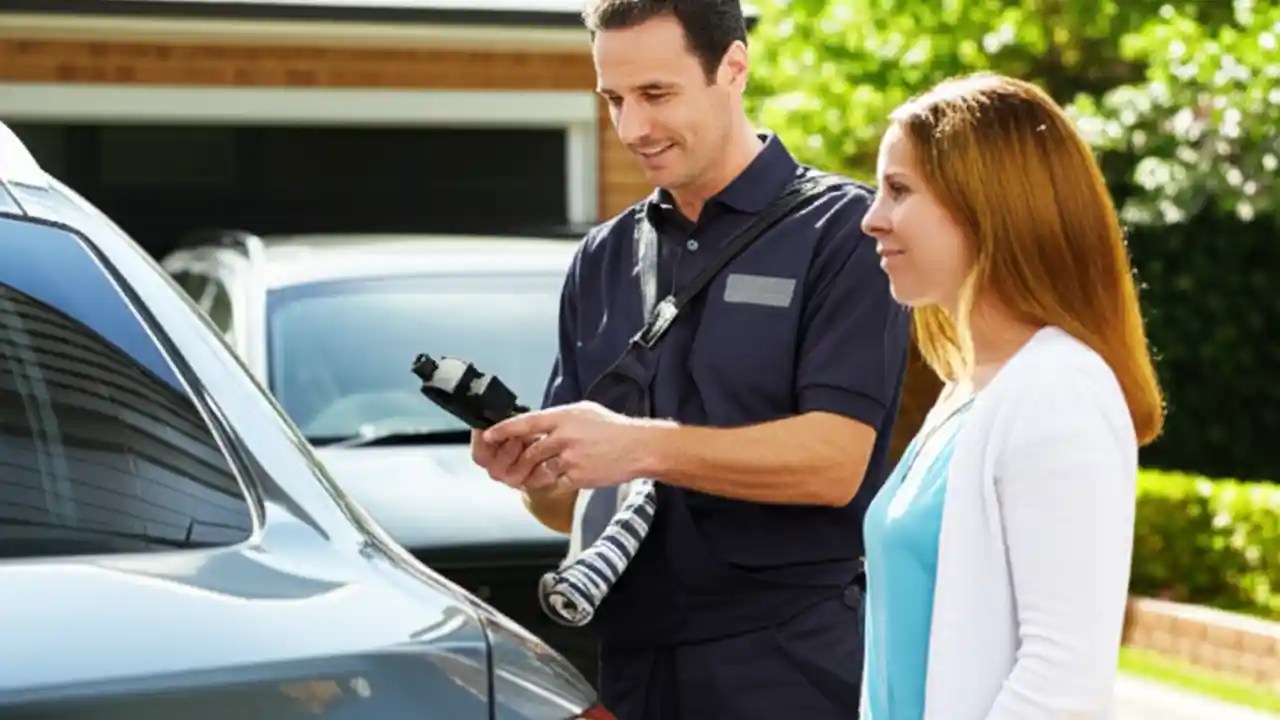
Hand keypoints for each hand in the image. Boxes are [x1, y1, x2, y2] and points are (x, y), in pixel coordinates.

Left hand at [483, 402, 660, 488]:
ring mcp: (570, 458)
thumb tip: (540, 424)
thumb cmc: (614, 429)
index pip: (525, 423)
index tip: (488, 435)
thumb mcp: (584, 412)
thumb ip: (560, 418)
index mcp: (564, 417)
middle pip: (529, 451)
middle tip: (516, 462)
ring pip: (539, 469)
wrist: (638, 447)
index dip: (504, 430)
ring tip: (539, 471)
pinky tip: (564, 476)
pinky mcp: (577, 476)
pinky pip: (555, 482)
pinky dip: (555, 481)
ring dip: (535, 473)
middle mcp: (564, 436)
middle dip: (520, 460)